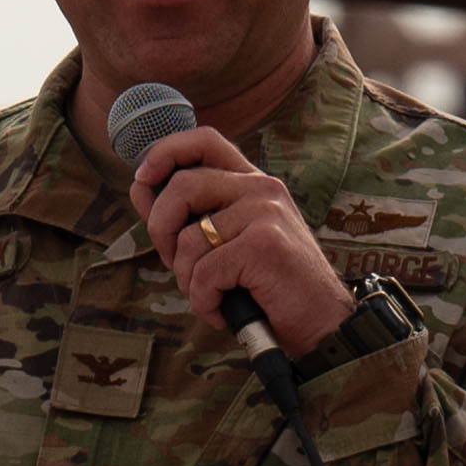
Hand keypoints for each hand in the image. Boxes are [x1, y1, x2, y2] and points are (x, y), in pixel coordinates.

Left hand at [132, 127, 349, 347]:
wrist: (323, 325)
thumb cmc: (271, 288)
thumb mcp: (231, 241)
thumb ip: (194, 215)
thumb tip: (142, 187)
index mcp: (253, 183)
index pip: (204, 141)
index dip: (164, 152)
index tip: (143, 178)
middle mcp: (262, 189)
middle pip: (182, 186)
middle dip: (160, 229)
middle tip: (175, 262)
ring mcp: (265, 213)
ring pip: (189, 239)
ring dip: (187, 279)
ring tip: (211, 296)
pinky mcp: (264, 245)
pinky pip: (205, 272)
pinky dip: (204, 301)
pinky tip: (223, 311)